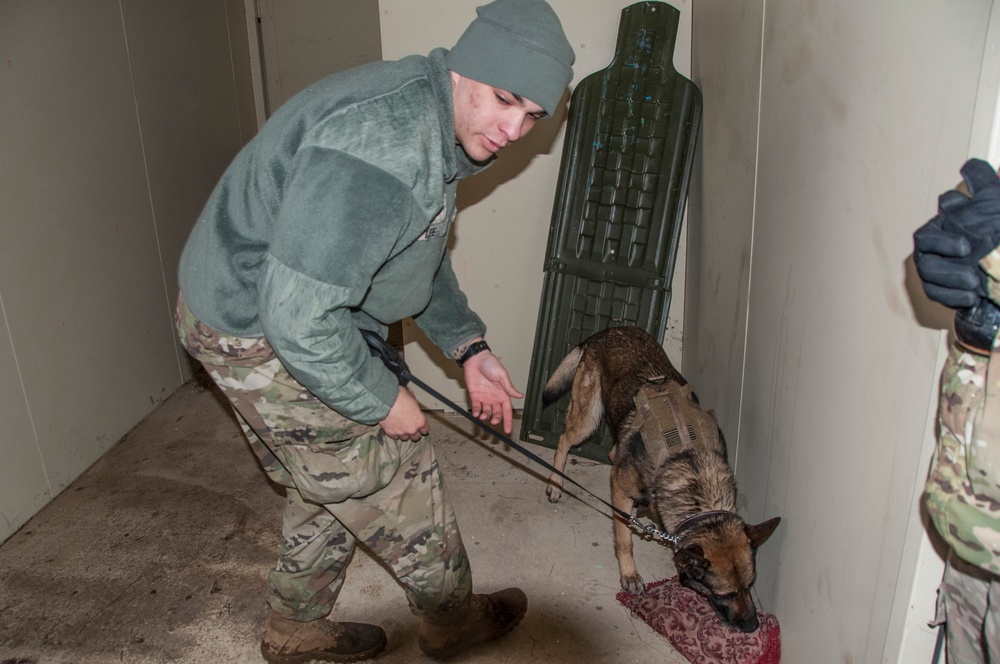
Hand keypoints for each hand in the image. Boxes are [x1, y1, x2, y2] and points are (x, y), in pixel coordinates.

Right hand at [379, 386, 428, 440]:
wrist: (385, 401)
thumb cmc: (399, 397)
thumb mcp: (412, 399)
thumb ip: (414, 407)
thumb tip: (413, 406)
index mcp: (420, 421)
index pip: (425, 430)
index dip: (422, 428)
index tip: (421, 428)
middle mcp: (412, 429)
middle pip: (415, 437)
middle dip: (413, 432)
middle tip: (409, 426)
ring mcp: (401, 433)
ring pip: (405, 438)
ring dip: (403, 433)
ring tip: (400, 426)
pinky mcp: (391, 433)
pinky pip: (395, 437)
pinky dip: (394, 432)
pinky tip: (393, 427)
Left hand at [462, 350, 523, 434]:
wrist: (476, 358)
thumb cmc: (490, 364)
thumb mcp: (502, 376)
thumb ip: (509, 388)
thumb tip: (520, 396)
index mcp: (503, 393)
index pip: (507, 410)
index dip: (508, 420)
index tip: (508, 430)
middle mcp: (494, 397)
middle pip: (497, 413)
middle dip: (496, 419)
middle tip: (494, 422)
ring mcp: (484, 397)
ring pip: (486, 412)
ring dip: (485, 416)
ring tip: (484, 416)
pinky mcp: (475, 395)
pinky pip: (476, 407)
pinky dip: (476, 412)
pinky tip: (476, 414)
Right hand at [914, 158, 999, 307]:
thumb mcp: (994, 200)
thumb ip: (980, 179)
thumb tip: (968, 164)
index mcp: (941, 229)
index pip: (929, 235)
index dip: (943, 241)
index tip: (967, 247)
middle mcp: (933, 250)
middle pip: (925, 259)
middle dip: (945, 265)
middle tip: (970, 269)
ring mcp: (935, 270)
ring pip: (928, 276)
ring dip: (951, 280)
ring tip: (974, 283)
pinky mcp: (940, 290)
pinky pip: (936, 294)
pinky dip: (953, 296)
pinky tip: (972, 296)